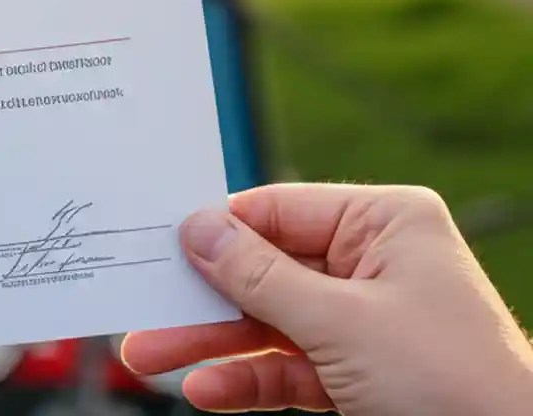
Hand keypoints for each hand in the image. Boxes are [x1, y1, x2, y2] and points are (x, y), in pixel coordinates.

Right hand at [123, 184, 532, 414]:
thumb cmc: (456, 384)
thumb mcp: (342, 322)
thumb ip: (260, 276)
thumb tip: (200, 229)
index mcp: (385, 224)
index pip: (277, 210)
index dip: (216, 230)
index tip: (158, 245)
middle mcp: (374, 263)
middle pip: (264, 271)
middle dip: (203, 299)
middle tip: (145, 311)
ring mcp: (366, 320)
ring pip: (268, 322)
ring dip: (212, 344)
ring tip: (153, 358)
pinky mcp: (359, 370)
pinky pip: (288, 365)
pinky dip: (248, 379)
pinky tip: (208, 390)